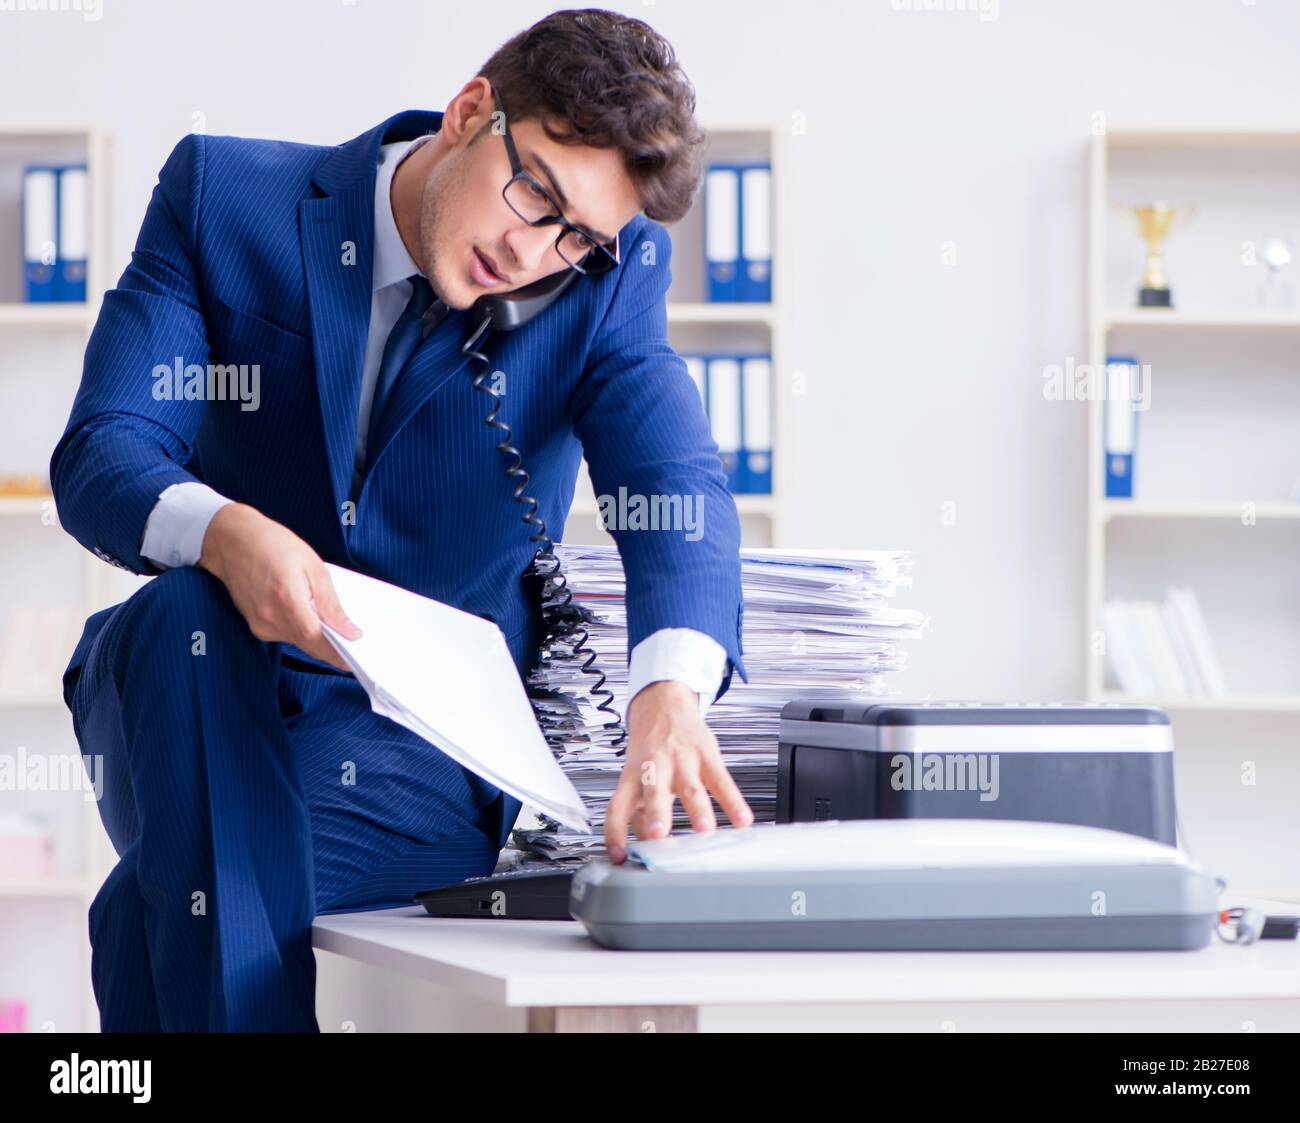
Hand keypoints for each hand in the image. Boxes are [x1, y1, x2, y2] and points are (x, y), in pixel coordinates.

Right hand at [198, 502, 360, 669]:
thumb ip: (331, 603)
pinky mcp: (255, 626)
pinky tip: (310, 617)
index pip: (316, 639)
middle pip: (308, 645)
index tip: (356, 659)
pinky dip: (301, 631)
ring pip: (297, 642)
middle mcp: (269, 618)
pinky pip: (285, 636)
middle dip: (331, 649)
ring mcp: (259, 625)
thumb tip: (349, 632)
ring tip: (334, 625)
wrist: (232, 541)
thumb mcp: (313, 567)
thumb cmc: (275, 546)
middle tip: (353, 644)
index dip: (337, 653)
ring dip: (316, 639)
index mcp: (287, 600)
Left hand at [604, 680, 752, 863]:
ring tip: (704, 830)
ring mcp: (682, 761)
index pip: (617, 806)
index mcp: (632, 776)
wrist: (664, 704)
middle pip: (654, 792)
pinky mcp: (706, 756)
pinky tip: (741, 819)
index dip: (615, 832)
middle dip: (657, 814)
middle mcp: (655, 768)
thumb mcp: (636, 775)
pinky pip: (722, 780)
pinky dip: (733, 801)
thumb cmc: (649, 745)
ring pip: (690, 787)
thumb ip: (638, 810)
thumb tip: (641, 840)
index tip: (619, 856)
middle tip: (658, 834)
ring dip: (697, 809)